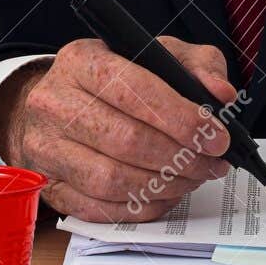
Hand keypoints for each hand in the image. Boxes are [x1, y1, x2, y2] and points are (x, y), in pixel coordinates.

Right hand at [0, 37, 237, 222]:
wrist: (58, 105)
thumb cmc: (113, 81)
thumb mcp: (156, 56)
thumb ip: (195, 66)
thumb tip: (220, 94)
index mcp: (81, 61)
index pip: (133, 90)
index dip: (182, 118)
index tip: (216, 136)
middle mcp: (53, 102)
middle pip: (124, 140)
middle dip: (180, 157)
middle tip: (211, 163)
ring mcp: (45, 147)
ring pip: (111, 180)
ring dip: (163, 186)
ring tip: (191, 178)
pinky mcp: (48, 185)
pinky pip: (99, 208)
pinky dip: (141, 207)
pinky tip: (164, 194)